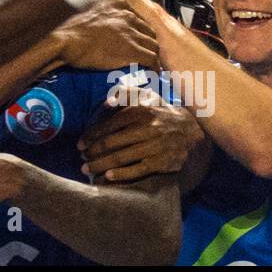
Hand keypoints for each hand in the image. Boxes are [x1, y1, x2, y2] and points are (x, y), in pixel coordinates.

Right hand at [50, 0, 158, 70]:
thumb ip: (101, 13)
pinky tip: (151, 72)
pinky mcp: (132, 50)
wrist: (67, 42)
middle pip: (149, 30)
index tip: (136, 39)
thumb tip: (104, 25)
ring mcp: (131, 32)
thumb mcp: (89, 13)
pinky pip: (151, 59)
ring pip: (153, 45)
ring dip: (152, 56)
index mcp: (117, 2)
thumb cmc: (73, 31)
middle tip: (144, 54)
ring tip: (149, 66)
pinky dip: (153, 67)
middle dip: (148, 43)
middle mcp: (127, 15)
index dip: (139, 30)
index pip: (138, 15)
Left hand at [78, 89, 203, 182]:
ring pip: (121, 158)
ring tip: (87, 169)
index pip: (108, 125)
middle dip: (92, 152)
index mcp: (139, 112)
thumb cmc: (160, 112)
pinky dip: (121, 175)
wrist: (191, 130)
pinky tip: (107, 177)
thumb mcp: (145, 96)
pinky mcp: (161, 162)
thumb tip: (106, 103)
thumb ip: (124, 94)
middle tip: (81, 158)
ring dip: (100, 165)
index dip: (91, 135)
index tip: (80, 144)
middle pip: (111, 143)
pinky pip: (136, 170)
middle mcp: (146, 129)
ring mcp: (154, 147)